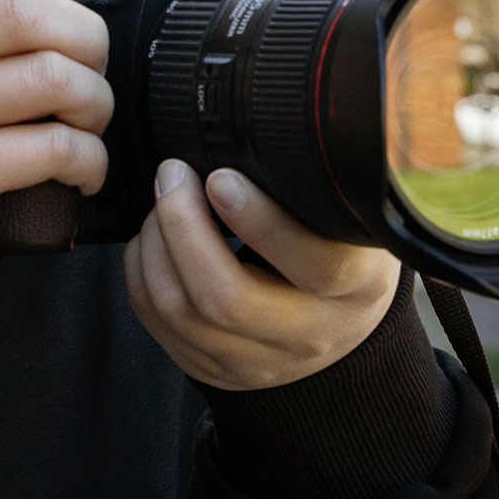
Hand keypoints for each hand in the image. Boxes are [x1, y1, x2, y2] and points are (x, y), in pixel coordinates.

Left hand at [126, 161, 399, 391]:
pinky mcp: (214, 371)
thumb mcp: (352, 214)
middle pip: (224, 299)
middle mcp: (309, 336)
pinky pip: (156, 323)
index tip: (221, 177)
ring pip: (179, 311)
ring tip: (163, 201)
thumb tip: (255, 127)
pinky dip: (140, 271)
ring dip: (154, 244)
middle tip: (173, 174)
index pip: (315, 267)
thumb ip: (317, 182)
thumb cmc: (341, 246)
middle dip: (182, 226)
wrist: (339, 322)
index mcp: (357, 288)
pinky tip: (153, 239)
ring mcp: (257, 362)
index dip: (260, 221)